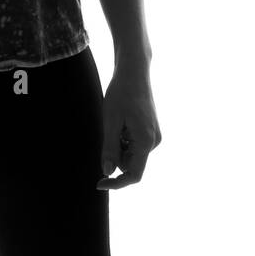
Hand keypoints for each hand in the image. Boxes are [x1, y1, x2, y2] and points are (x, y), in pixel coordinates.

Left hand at [96, 61, 161, 190]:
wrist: (134, 72)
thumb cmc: (121, 93)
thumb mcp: (110, 121)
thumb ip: (110, 148)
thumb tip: (108, 173)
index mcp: (146, 141)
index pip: (134, 175)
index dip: (117, 183)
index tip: (99, 183)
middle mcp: (154, 142)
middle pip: (130, 164)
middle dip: (116, 155)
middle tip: (108, 131)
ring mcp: (154, 136)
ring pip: (132, 154)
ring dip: (119, 145)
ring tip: (116, 121)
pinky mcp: (152, 131)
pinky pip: (135, 145)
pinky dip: (124, 139)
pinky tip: (122, 120)